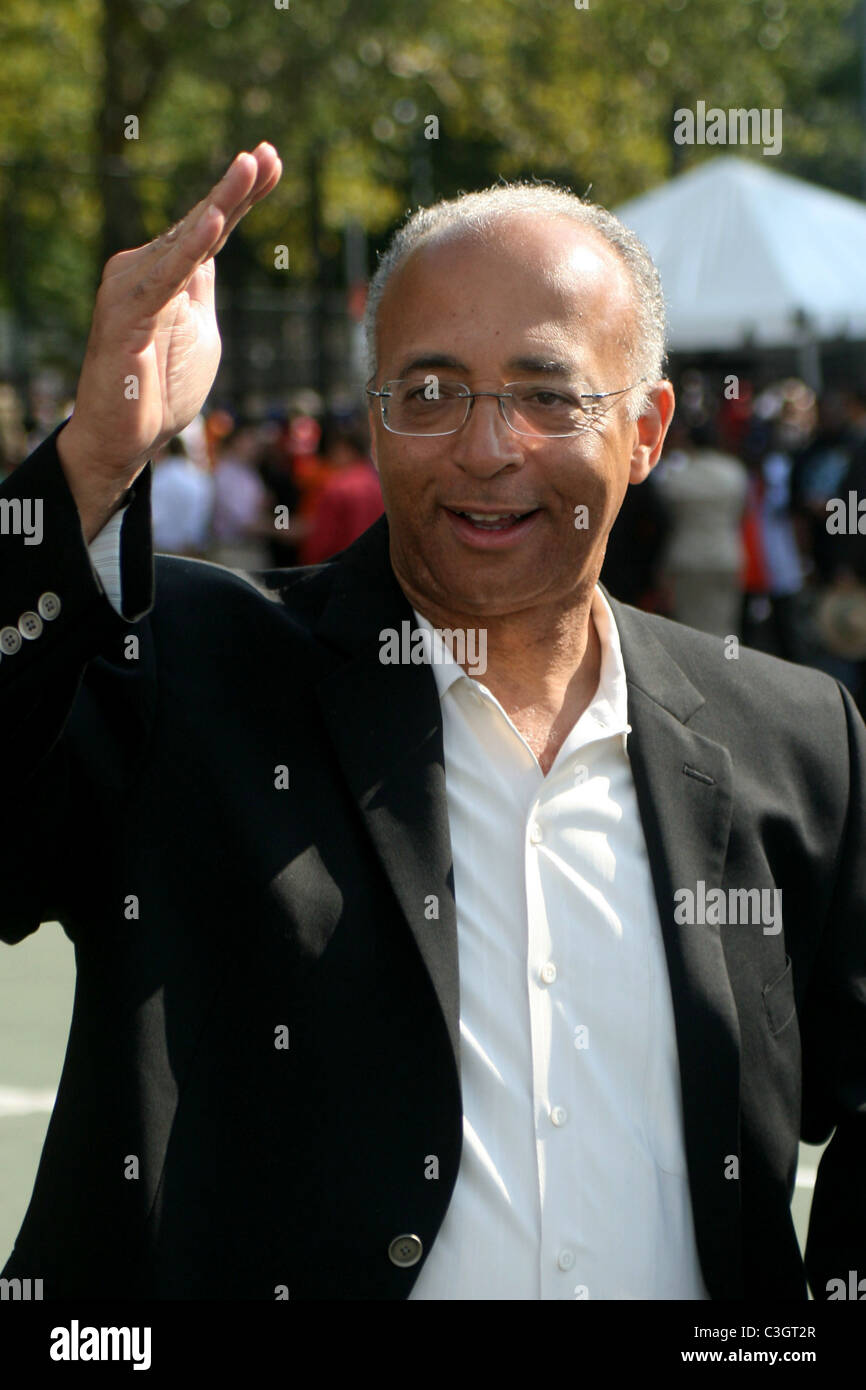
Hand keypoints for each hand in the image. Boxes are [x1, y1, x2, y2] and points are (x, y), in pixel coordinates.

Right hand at [58, 142, 281, 538]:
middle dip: (237, 188)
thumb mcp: (199, 330)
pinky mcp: (127, 315)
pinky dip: (189, 249)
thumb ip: (201, 289)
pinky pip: (165, 277)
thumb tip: (213, 249)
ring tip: (248, 169)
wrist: (124, 440)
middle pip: (199, 224)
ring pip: (184, 240)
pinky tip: (213, 222)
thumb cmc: (160, 389)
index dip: (242, 196)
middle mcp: (143, 270)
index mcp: (166, 274)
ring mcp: (133, 289)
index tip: (272, 161)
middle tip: (269, 153)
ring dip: (219, 203)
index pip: (211, 229)